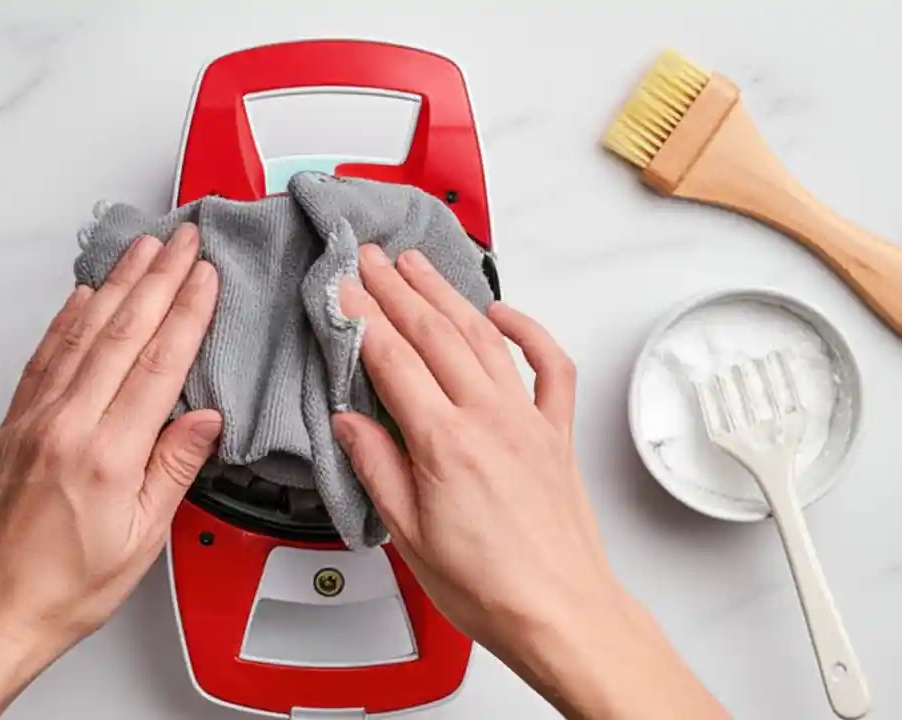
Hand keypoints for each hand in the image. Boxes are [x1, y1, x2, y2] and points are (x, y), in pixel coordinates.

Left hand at [0, 224, 219, 719]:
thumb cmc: (67, 587)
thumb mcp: (142, 540)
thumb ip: (174, 470)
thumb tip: (206, 419)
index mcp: (107, 455)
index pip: (158, 365)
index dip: (186, 314)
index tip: (206, 277)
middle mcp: (67, 426)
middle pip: (122, 334)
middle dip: (158, 279)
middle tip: (182, 239)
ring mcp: (35, 419)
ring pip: (82, 334)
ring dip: (117, 285)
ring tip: (143, 250)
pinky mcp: (14, 423)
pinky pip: (45, 357)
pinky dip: (66, 320)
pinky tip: (84, 296)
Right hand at [333, 244, 725, 719]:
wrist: (560, 612)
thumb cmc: (488, 588)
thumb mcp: (407, 535)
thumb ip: (376, 467)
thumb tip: (348, 421)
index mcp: (444, 442)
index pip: (392, 358)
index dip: (361, 316)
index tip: (341, 287)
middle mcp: (489, 419)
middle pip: (434, 333)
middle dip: (396, 288)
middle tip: (370, 257)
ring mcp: (527, 420)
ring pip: (482, 338)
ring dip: (447, 295)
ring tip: (418, 266)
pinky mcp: (556, 433)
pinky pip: (549, 366)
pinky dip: (527, 331)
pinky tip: (503, 312)